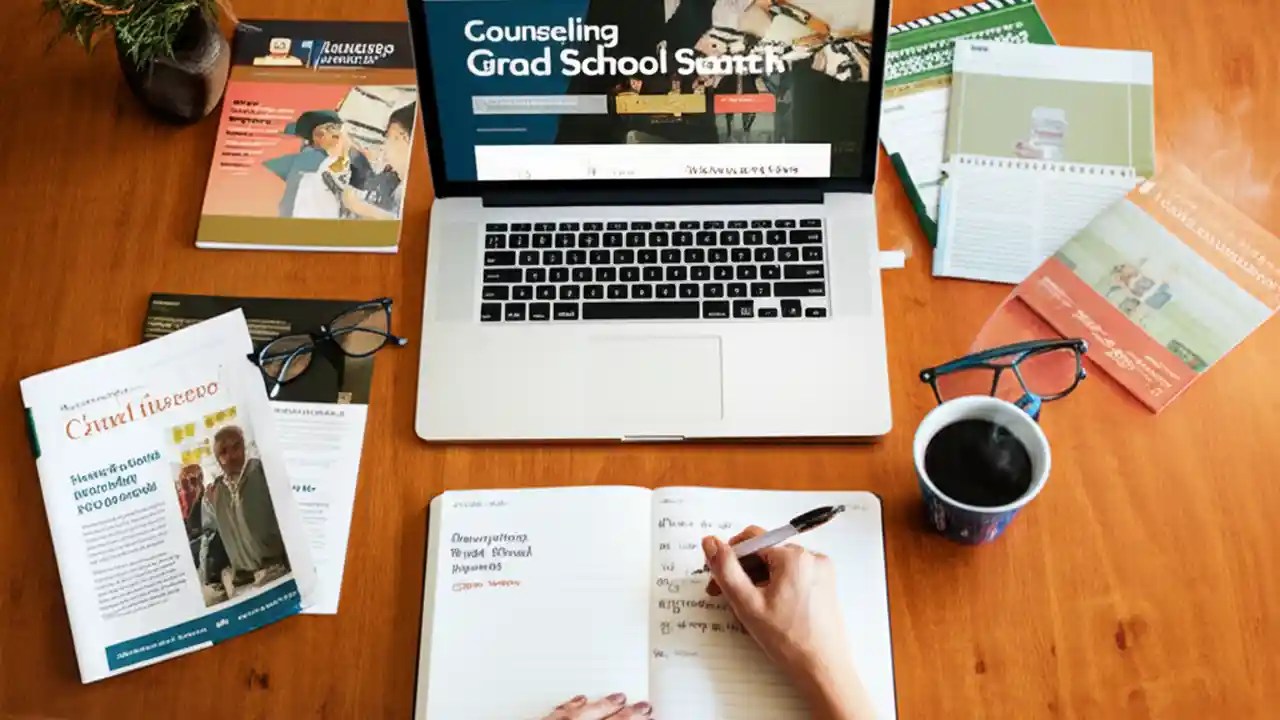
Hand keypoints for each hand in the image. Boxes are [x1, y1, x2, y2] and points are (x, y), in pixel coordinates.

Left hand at [540, 694, 651, 718]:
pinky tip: (579, 699)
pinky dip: (572, 705)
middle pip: (605, 714)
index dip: (636, 718)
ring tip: (619, 697)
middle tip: (643, 706)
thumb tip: (628, 719)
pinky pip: (559, 712)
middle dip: (627, 711)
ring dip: (603, 704)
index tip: (649, 715)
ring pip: (584, 710)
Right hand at [702, 528, 874, 719]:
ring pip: (778, 565)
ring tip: (749, 607)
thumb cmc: (789, 641)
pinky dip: (776, 586)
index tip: (717, 580)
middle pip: (765, 552)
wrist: (823, 669)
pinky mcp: (825, 584)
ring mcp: (821, 571)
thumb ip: (726, 569)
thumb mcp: (748, 604)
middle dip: (743, 572)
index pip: (751, 541)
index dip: (729, 559)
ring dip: (758, 580)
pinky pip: (793, 575)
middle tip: (727, 597)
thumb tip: (710, 542)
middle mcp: (812, 557)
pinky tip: (769, 609)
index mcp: (794, 557)